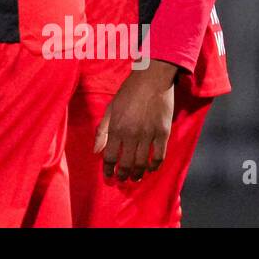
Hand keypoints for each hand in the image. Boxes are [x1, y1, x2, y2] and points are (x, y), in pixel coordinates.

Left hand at [93, 60, 177, 181]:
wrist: (152, 79)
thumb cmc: (128, 92)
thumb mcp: (110, 108)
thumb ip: (102, 130)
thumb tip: (96, 151)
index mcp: (116, 128)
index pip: (110, 156)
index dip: (108, 169)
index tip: (108, 175)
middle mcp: (131, 134)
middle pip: (126, 163)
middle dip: (123, 175)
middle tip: (122, 179)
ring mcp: (148, 134)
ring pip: (143, 163)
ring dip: (138, 173)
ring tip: (135, 178)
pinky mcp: (163, 133)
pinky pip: (160, 156)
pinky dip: (155, 165)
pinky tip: (151, 168)